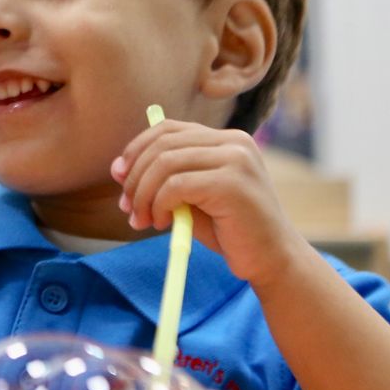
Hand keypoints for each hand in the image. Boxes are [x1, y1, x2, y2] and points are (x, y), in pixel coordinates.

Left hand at [111, 119, 304, 287]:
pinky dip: (158, 204)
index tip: (119, 176)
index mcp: (227, 139)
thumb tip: (118, 167)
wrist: (271, 260)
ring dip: (143, 194)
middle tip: (126, 207)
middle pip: (162, 144)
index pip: (167, 129)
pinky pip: (175, 186)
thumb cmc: (230, 230)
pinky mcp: (231, 183)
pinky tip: (163, 223)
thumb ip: (164, 178)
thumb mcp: (192, 196)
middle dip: (135, 176)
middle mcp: (234, 142)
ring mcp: (236, 160)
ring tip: (141, 220)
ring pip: (165, 164)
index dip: (136, 149)